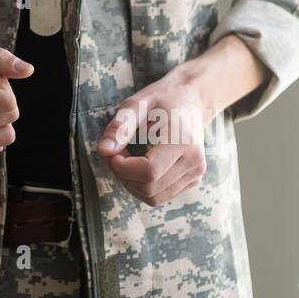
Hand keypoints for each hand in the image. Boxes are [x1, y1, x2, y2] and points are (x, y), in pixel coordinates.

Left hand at [94, 35, 264, 205]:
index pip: (149, 172)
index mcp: (183, 141)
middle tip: (117, 152)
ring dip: (131, 183)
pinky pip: (161, 195)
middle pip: (149, 188)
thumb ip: (120, 126)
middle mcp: (194, 162)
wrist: (192, 101)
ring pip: (153, 197)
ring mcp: (196, 173)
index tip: (113, 151)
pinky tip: (139, 165)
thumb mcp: (137, 104)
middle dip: (124, 175)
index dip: (122, 167)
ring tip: (128, 158)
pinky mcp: (193, 180)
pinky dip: (142, 186)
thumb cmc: (162, 99)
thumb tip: (103, 150)